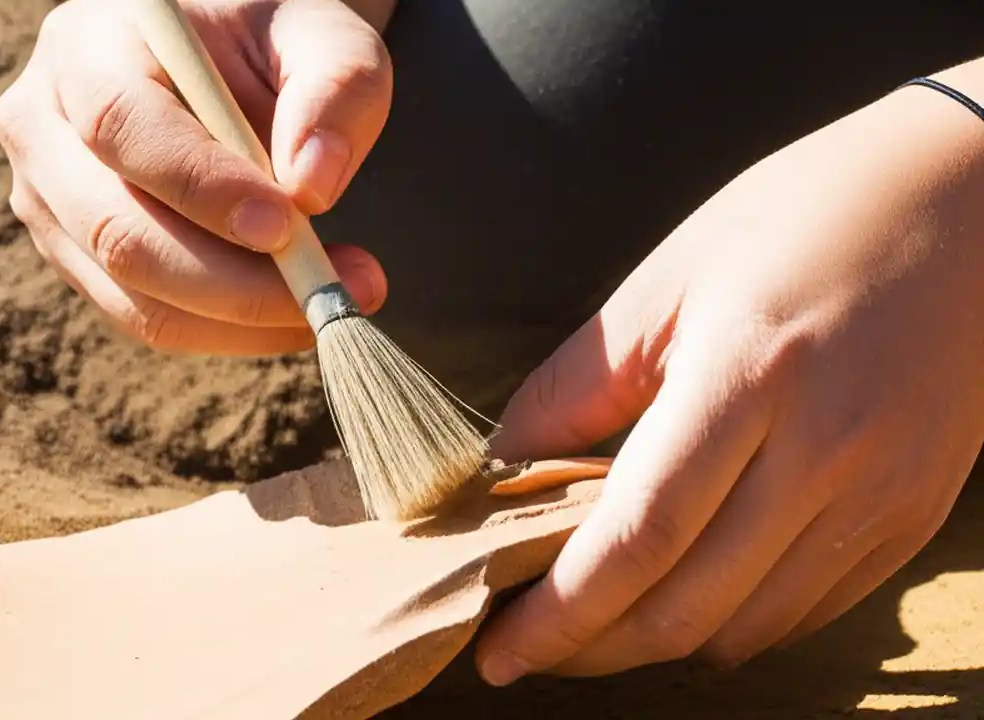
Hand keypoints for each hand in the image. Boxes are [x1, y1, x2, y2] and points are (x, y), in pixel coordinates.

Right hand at [0, 0, 391, 353]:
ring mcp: (49, 203)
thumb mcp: (321, 36)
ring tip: (329, 300)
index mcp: (89, 45)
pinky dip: (228, 331)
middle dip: (233, 283)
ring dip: (241, 320)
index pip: (122, 125)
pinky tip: (291, 310)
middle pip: (115, 232)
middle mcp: (43, 127)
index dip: (201, 187)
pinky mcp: (78, 260)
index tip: (287, 227)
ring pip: (133, 297)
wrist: (226, 67)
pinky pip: (149, 319)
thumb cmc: (271, 42)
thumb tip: (311, 187)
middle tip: (331, 292)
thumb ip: (333, 91)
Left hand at [476, 62, 983, 681]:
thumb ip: (581, 379)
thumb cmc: (806, 215)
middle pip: (687, 606)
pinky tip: (683, 594)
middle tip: (529, 645)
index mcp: (750, 376)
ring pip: (747, 627)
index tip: (497, 652)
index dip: (558, 612)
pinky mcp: (913, 514)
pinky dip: (731, 623)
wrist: (975, 199)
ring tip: (593, 622)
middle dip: (591, 647)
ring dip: (655, 643)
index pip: (638, 537)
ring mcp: (882, 494)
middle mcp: (826, 452)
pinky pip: (806, 610)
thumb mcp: (673, 274)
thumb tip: (505, 461)